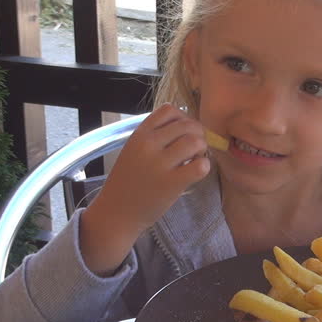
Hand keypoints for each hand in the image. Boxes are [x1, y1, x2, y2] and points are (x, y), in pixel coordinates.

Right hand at [80, 104, 210, 274]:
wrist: (117, 211)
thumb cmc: (128, 181)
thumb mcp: (134, 149)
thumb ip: (155, 136)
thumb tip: (187, 125)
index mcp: (140, 133)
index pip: (169, 110)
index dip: (184, 119)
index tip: (183, 134)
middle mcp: (149, 144)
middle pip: (188, 125)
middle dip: (197, 135)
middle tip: (194, 150)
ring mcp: (160, 164)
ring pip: (196, 141)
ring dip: (202, 149)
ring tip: (194, 160)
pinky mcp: (172, 183)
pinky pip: (200, 165)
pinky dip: (204, 166)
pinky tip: (196, 172)